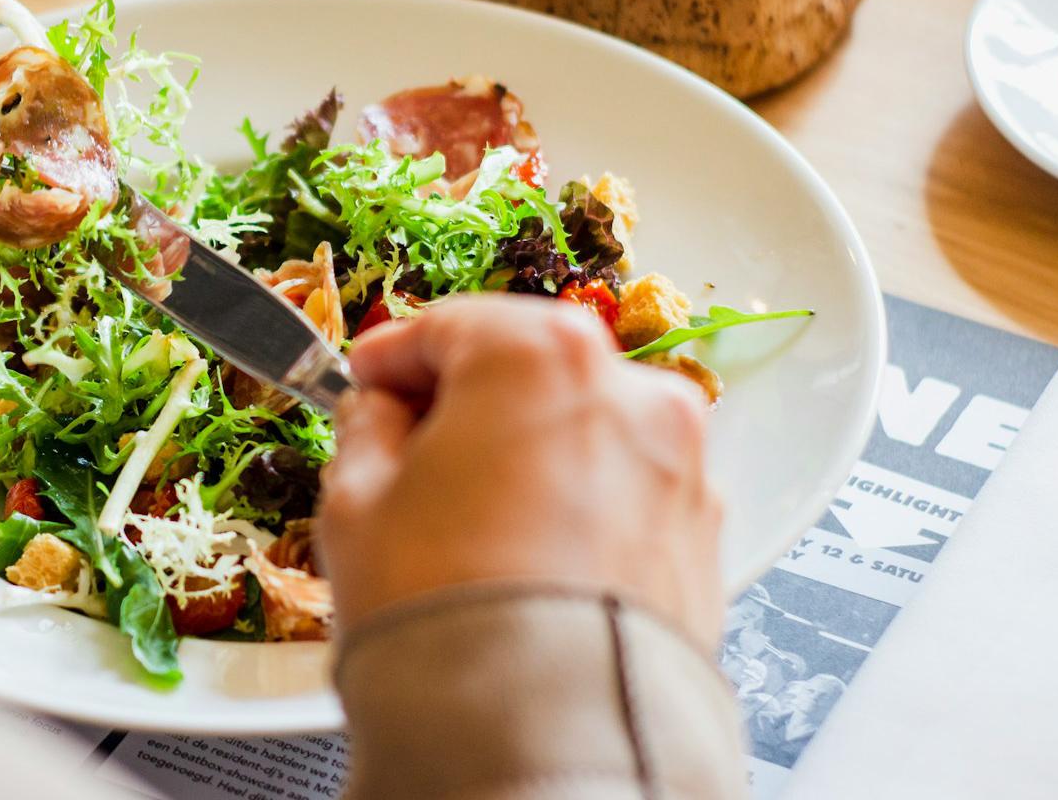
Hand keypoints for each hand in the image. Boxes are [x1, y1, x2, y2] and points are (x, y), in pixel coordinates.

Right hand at [320, 294, 723, 648]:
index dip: (391, 356)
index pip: (448, 324)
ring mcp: (677, 463)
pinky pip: (623, 492)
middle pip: (526, 367)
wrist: (541, 734)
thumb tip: (381, 414)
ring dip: (528, 452)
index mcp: (537, 354)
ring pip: (582, 429)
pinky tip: (526, 557)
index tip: (365, 381)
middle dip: (467, 402)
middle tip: (409, 450)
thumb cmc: (447, 613)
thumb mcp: (355, 501)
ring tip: (469, 520)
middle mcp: (628, 391)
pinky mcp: (702, 535)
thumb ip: (366, 428)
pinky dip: (578, 505)